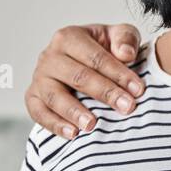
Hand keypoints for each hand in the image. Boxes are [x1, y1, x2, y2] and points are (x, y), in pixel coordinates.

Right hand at [24, 23, 144, 138]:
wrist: (81, 60)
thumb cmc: (103, 48)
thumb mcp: (117, 35)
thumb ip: (125, 39)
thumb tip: (126, 54)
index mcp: (69, 37)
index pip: (96, 57)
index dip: (118, 74)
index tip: (138, 90)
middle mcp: (50, 56)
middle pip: (78, 76)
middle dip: (104, 93)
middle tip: (127, 108)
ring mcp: (39, 77)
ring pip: (55, 96)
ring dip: (74, 112)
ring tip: (92, 125)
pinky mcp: (32, 96)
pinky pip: (38, 112)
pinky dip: (54, 124)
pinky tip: (72, 134)